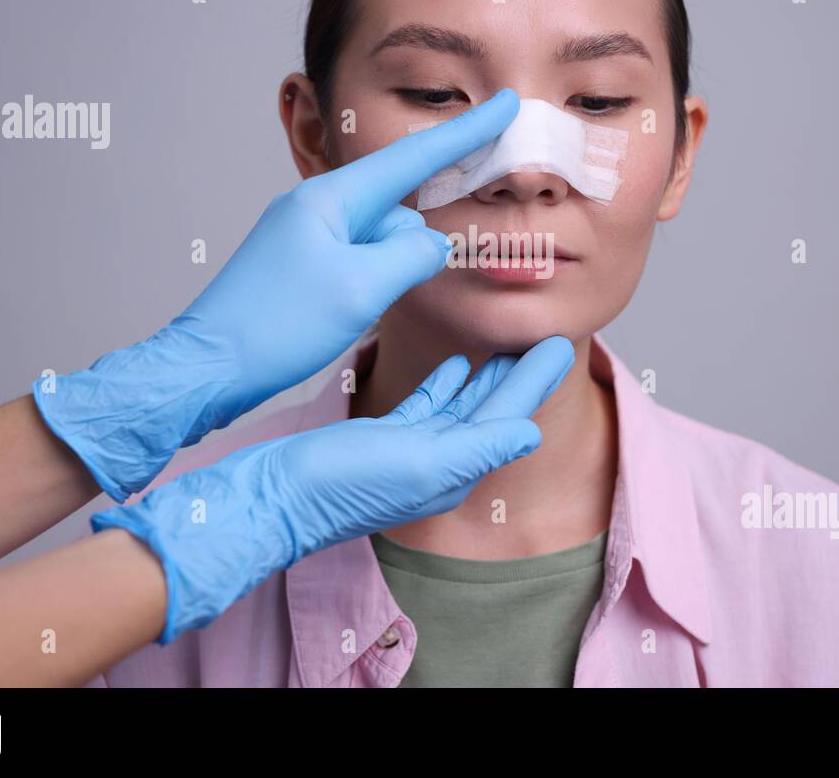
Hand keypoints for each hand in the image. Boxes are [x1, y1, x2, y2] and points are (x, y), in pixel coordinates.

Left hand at [33, 89, 520, 500]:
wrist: (204, 371)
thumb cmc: (273, 329)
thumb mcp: (361, 289)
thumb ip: (411, 255)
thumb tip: (433, 244)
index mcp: (330, 200)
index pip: (413, 157)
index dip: (466, 133)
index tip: (506, 105)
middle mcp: (317, 209)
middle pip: (397, 204)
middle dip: (421, 229)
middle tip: (424, 255)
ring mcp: (307, 238)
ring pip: (379, 239)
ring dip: (393, 268)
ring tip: (358, 308)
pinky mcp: (302, 270)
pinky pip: (358, 260)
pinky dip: (375, 278)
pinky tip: (361, 308)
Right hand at [91, 336, 574, 643]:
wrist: (275, 498)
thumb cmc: (342, 485)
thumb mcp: (420, 464)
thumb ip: (478, 446)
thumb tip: (532, 432)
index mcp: (454, 470)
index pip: (507, 418)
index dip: (535, 382)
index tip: (563, 345)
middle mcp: (438, 464)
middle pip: (491, 411)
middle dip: (520, 378)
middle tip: (548, 339)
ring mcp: (409, 453)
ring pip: (462, 408)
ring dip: (487, 379)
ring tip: (510, 348)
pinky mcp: (381, 441)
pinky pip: (425, 408)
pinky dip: (444, 385)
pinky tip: (455, 365)